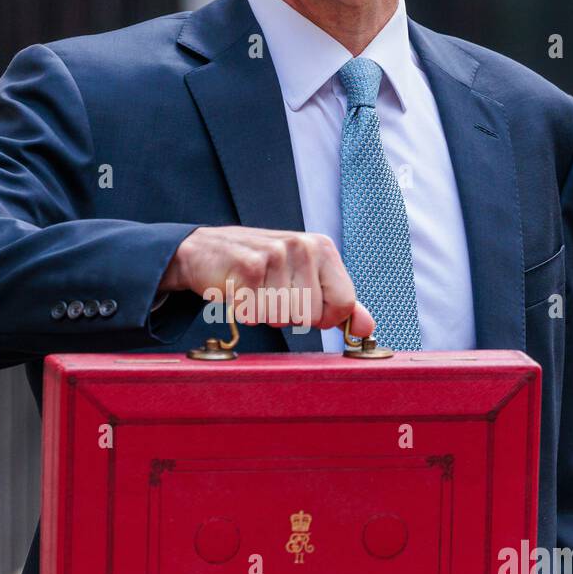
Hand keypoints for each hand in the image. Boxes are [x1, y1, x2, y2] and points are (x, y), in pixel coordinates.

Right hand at [159, 225, 373, 335]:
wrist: (205, 251)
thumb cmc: (260, 269)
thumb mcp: (305, 280)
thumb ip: (339, 303)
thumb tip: (367, 327)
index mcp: (322, 248)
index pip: (344, 303)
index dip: (324, 317)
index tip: (302, 303)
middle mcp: (302, 246)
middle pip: (313, 316)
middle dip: (289, 315)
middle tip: (270, 293)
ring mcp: (275, 255)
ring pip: (284, 317)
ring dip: (265, 314)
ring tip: (255, 291)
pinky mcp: (248, 268)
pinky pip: (257, 314)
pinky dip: (244, 312)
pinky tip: (239, 291)